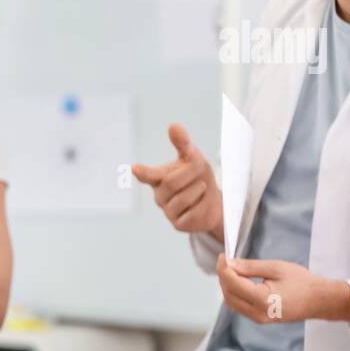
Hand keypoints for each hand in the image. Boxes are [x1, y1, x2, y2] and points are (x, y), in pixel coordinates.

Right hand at [132, 124, 223, 240]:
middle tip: (201, 168)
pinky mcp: (178, 225)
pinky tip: (203, 203)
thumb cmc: (198, 177)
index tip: (135, 168)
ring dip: (199, 189)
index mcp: (158, 178)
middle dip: (190, 172)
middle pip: (172, 182)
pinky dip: (203, 204)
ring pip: (183, 197)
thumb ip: (183, 144)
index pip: (148, 175)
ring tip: (202, 187)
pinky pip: (193, 212)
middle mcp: (159, 195)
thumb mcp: (194, 158)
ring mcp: (167, 211)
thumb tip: (173, 125)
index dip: (143, 172)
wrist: (214, 203)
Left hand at [216, 254, 349, 322]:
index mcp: (262, 299)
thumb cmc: (303, 282)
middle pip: (228, 293)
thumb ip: (250, 267)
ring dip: (228, 285)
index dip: (224, 268)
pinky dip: (235, 293)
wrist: (320, 301)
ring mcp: (258, 319)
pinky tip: (239, 281)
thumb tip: (230, 263)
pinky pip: (239, 306)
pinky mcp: (260, 319)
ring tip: (232, 269)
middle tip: (226, 260)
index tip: (223, 256)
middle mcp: (257, 313)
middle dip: (223, 276)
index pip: (232, 283)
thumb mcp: (276, 268)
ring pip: (231, 301)